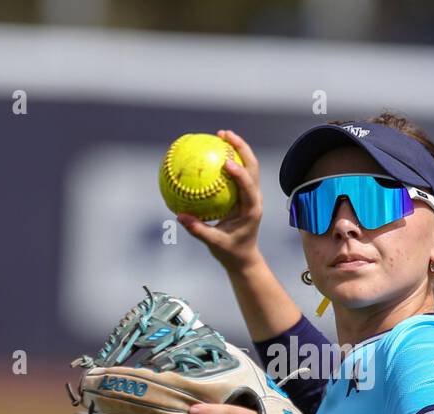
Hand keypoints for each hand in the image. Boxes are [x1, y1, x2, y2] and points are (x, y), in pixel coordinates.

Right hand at [176, 129, 264, 272]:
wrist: (244, 258)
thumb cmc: (230, 252)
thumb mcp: (214, 244)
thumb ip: (199, 230)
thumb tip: (180, 216)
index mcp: (251, 209)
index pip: (248, 187)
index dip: (240, 173)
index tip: (226, 161)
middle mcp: (254, 198)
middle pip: (253, 167)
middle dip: (241, 148)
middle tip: (225, 135)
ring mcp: (251, 195)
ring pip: (248, 166)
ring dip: (237, 149)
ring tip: (220, 135)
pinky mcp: (244, 194)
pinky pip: (236, 174)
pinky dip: (228, 161)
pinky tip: (211, 152)